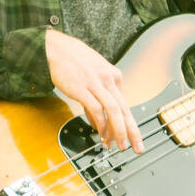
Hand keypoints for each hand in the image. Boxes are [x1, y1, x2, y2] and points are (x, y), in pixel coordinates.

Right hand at [45, 29, 144, 152]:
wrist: (57, 48)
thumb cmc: (74, 63)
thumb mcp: (93, 77)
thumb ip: (97, 100)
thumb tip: (99, 123)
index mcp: (114, 76)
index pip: (125, 106)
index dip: (130, 126)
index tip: (133, 139)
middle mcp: (109, 79)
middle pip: (124, 109)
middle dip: (132, 132)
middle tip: (137, 147)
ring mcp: (96, 83)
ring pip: (114, 110)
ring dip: (118, 131)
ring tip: (119, 145)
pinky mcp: (82, 88)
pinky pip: (96, 108)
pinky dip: (101, 123)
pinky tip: (101, 133)